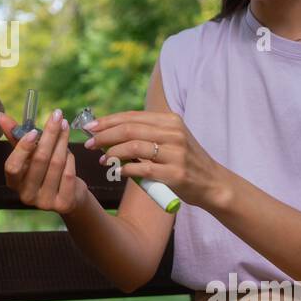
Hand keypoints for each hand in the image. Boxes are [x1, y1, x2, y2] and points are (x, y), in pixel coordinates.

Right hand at [0, 108, 87, 214]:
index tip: (34, 131)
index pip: (12, 167)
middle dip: (50, 135)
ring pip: (56, 165)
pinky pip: (68, 175)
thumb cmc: (44, 171)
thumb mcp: (29, 156)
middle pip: (39, 161)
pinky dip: (71, 159)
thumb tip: (1, 116)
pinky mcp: (63, 204)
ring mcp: (45, 202)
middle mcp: (26, 195)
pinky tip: (70, 151)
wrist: (68, 196)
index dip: (22, 149)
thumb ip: (16, 137)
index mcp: (14, 183)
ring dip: (62, 142)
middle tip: (58, 116)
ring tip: (65, 127)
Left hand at [81, 110, 225, 210]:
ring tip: (102, 160)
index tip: (90, 127)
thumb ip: (146, 133)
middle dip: (104, 136)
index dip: (108, 121)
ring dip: (112, 153)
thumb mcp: (171, 139)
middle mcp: (174, 133)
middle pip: (129, 129)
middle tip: (88, 144)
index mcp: (170, 121)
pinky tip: (118, 172)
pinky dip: (126, 169)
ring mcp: (175, 153)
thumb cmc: (184, 161)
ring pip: (134, 147)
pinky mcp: (175, 174)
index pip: (132, 116)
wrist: (212, 183)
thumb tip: (108, 132)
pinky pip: (142, 169)